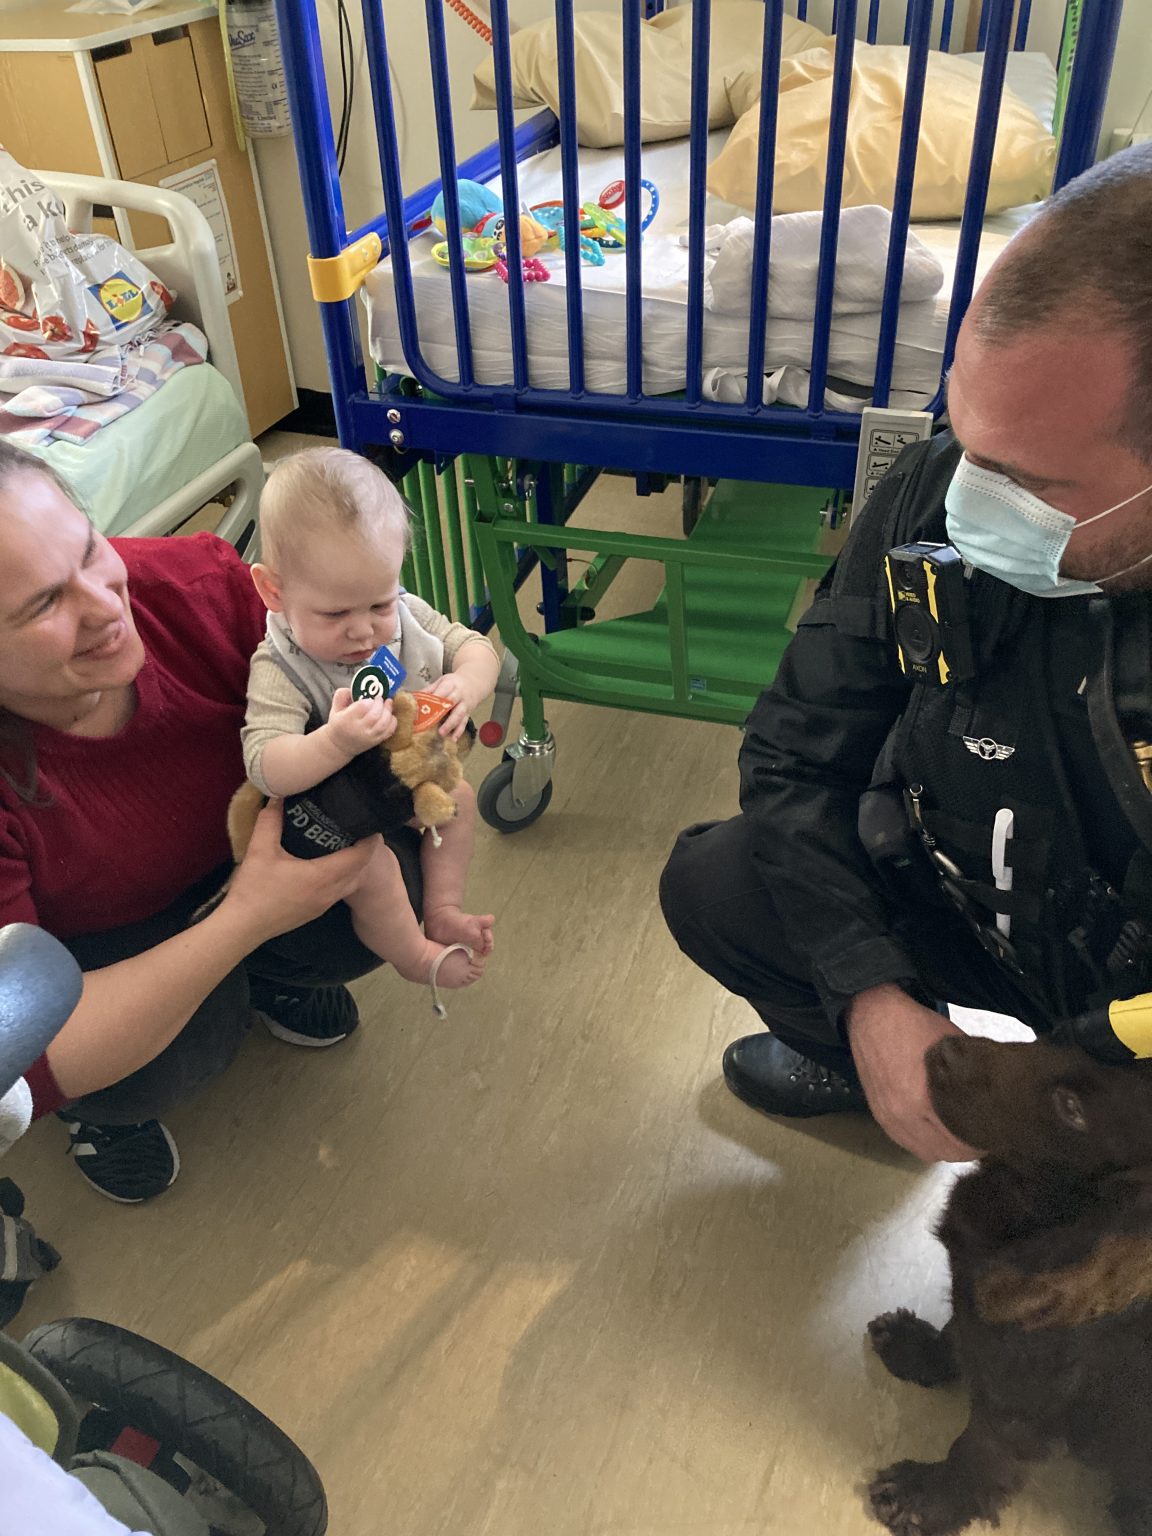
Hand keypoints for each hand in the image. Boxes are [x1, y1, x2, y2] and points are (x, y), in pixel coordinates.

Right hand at [223, 799, 377, 941]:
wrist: (242, 926)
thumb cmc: (253, 889)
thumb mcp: (260, 850)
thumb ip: (271, 820)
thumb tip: (278, 797)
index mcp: (322, 876)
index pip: (360, 857)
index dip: (370, 840)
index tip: (370, 824)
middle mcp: (329, 892)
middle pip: (360, 869)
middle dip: (364, 850)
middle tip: (357, 829)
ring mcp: (323, 905)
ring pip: (350, 882)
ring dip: (353, 865)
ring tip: (345, 844)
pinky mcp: (315, 911)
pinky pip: (339, 891)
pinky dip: (342, 876)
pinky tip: (326, 865)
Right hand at [325, 686, 397, 757]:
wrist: (339, 745)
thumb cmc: (338, 724)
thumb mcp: (335, 708)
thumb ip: (342, 695)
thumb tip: (353, 688)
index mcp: (347, 719)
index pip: (362, 708)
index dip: (368, 701)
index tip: (370, 698)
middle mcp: (358, 729)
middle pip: (374, 715)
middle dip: (380, 704)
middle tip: (380, 698)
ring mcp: (369, 736)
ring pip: (383, 723)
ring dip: (388, 711)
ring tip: (388, 703)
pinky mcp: (376, 741)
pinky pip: (389, 731)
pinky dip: (392, 722)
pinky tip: (390, 715)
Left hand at [427, 673, 474, 740]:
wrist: (474, 683)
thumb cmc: (454, 683)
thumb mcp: (442, 681)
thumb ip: (429, 690)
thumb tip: (413, 698)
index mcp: (451, 685)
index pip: (442, 692)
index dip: (433, 699)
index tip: (423, 707)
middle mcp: (459, 695)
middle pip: (451, 704)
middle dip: (442, 713)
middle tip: (432, 722)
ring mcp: (465, 705)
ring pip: (459, 715)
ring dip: (451, 725)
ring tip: (442, 734)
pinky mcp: (468, 714)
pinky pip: (464, 723)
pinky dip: (458, 732)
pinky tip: (453, 740)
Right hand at [846, 984, 979, 1162]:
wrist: (874, 1015)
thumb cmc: (915, 1027)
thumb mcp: (953, 1048)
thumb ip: (969, 1079)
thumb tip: (993, 1099)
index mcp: (921, 1100)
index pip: (960, 1141)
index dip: (982, 1142)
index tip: (994, 1136)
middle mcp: (901, 1115)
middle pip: (945, 1152)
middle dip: (967, 1149)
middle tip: (983, 1137)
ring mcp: (888, 1117)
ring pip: (926, 1152)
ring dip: (945, 1149)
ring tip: (962, 1137)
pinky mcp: (879, 1114)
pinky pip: (907, 1142)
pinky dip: (925, 1143)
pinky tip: (937, 1133)